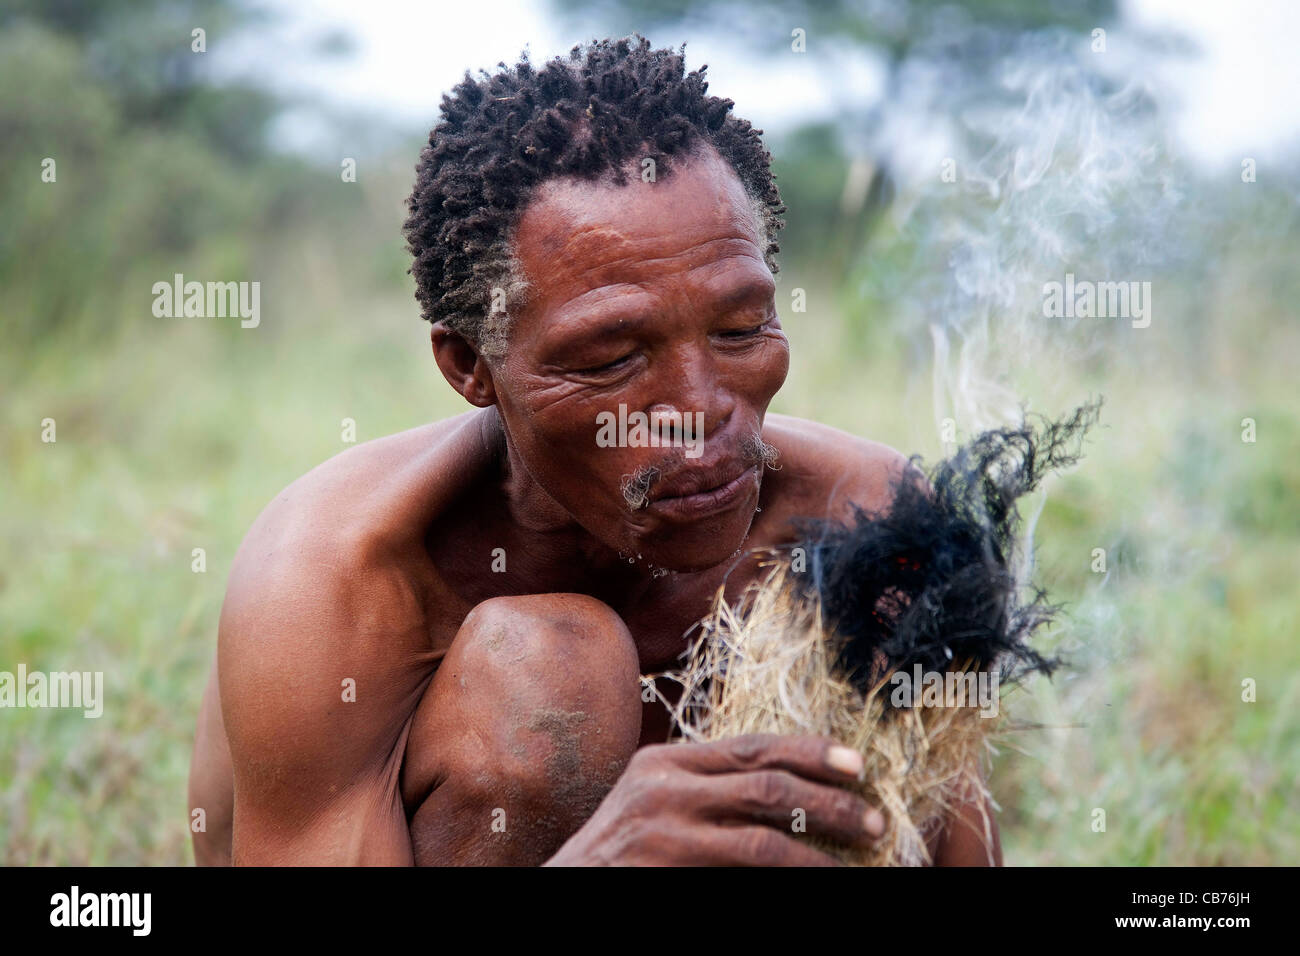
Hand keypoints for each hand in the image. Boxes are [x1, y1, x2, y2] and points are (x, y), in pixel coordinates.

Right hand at [545, 734, 883, 865]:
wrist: (566, 889)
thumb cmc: (618, 857)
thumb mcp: (653, 804)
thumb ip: (704, 790)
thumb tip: (786, 789)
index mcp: (665, 762)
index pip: (752, 746)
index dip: (811, 753)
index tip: (858, 765)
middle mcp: (663, 787)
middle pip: (766, 783)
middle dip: (829, 801)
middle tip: (874, 819)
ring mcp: (662, 830)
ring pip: (763, 837)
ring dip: (821, 851)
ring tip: (859, 857)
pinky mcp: (667, 868)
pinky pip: (744, 875)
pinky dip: (789, 880)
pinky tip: (817, 884)